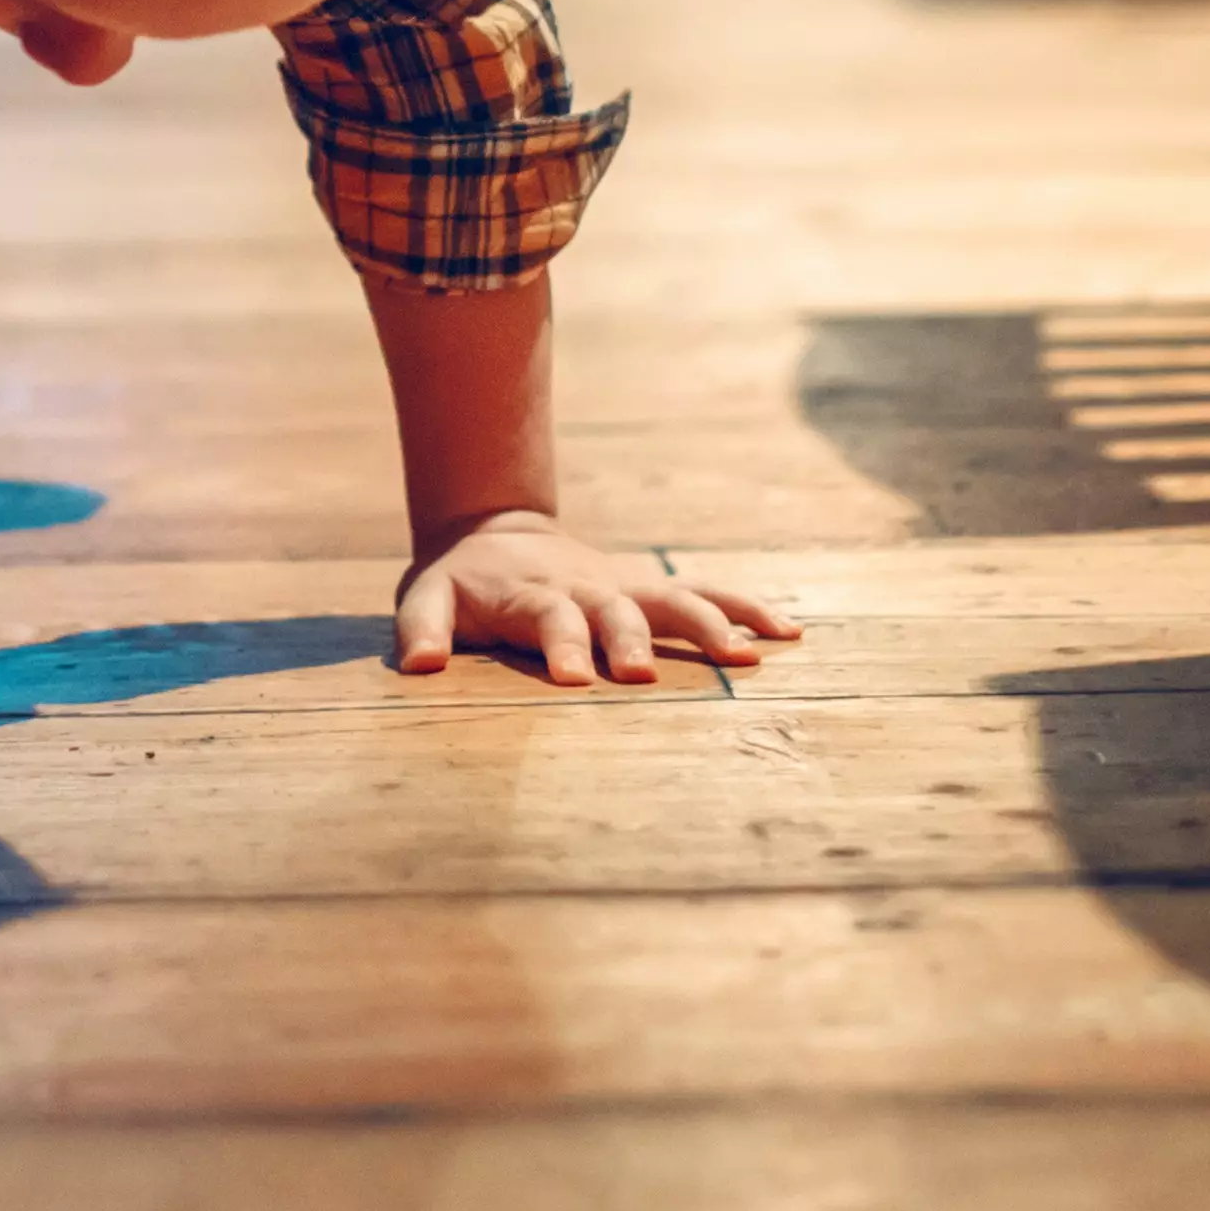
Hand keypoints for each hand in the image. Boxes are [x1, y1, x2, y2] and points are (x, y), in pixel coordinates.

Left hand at [395, 513, 798, 684]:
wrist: (497, 531)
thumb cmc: (462, 581)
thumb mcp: (425, 598)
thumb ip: (421, 629)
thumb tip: (420, 666)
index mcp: (532, 593)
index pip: (549, 618)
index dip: (562, 644)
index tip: (576, 679)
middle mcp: (588, 587)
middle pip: (619, 609)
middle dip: (635, 638)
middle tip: (648, 672)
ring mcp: (624, 587)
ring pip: (675, 598)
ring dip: (710, 625)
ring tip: (749, 657)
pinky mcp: (648, 590)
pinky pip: (705, 595)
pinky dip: (745, 608)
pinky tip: (789, 632)